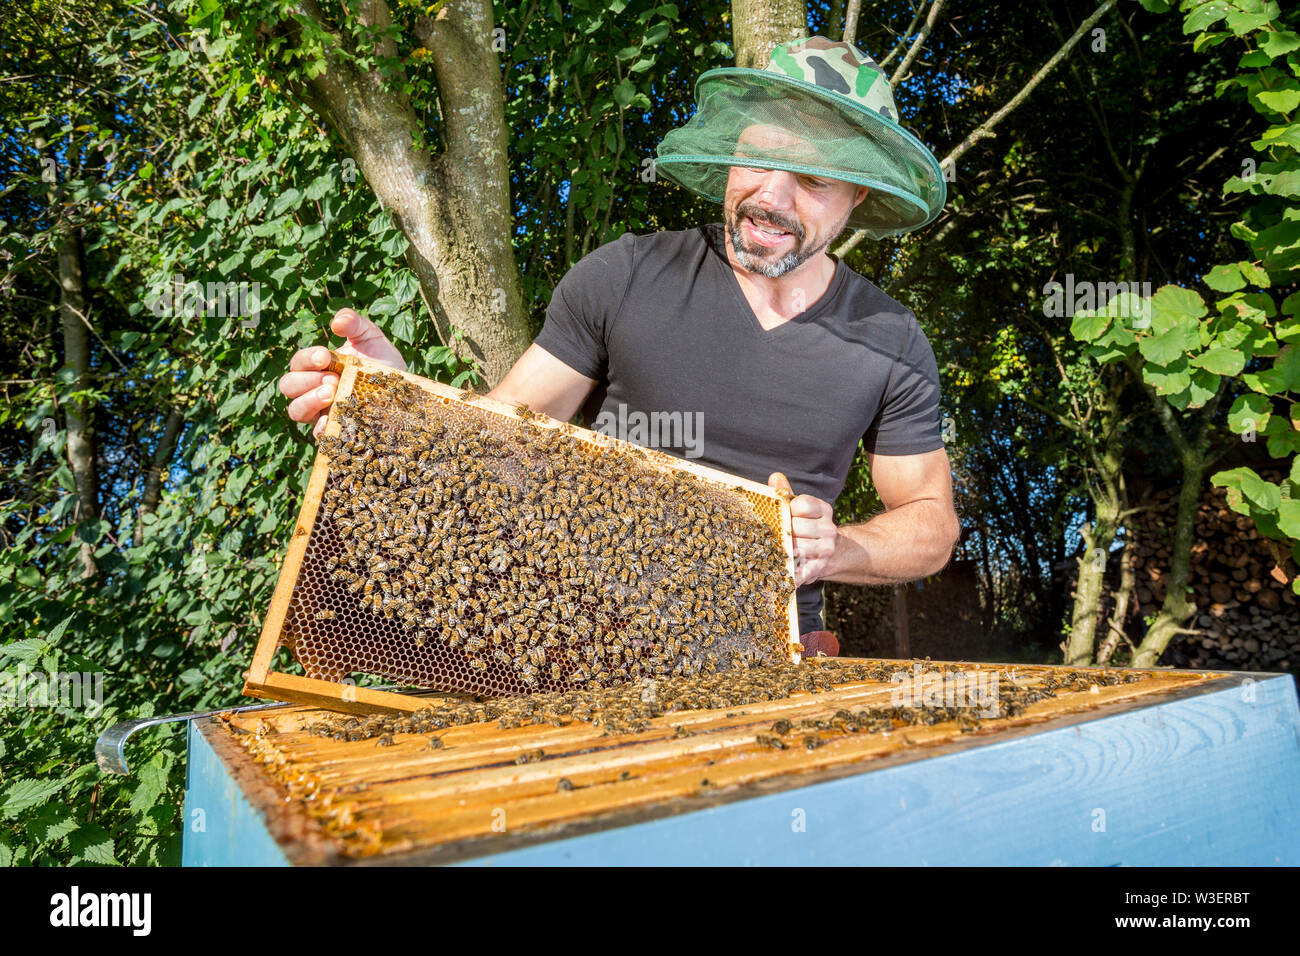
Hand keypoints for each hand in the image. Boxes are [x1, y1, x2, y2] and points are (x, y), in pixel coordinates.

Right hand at [280, 307, 406, 437]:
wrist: (406, 393)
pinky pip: (319, 435)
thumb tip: (336, 322)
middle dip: (305, 380)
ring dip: (308, 401)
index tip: (325, 356)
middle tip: (331, 379)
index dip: (306, 359)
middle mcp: (313, 390)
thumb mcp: (372, 339)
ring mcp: (322, 413)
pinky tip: (333, 420)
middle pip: (288, 386)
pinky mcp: (336, 432)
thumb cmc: (384, 364)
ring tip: (331, 394)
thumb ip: (354, 324)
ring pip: (296, 411)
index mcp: (317, 367)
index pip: (298, 363)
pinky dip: (322, 428)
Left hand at [769, 472, 837, 586]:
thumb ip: (786, 494)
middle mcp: (829, 529)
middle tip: (777, 534)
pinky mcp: (819, 567)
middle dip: (784, 531)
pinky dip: (794, 575)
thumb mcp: (798, 509)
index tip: (786, 514)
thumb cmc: (806, 527)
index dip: (789, 509)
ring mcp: (826, 550)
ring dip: (785, 549)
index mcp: (824, 510)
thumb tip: (775, 477)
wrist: (828, 554)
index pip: (803, 505)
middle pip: (797, 527)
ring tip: (778, 550)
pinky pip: (804, 571)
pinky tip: (786, 576)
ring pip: (798, 547)